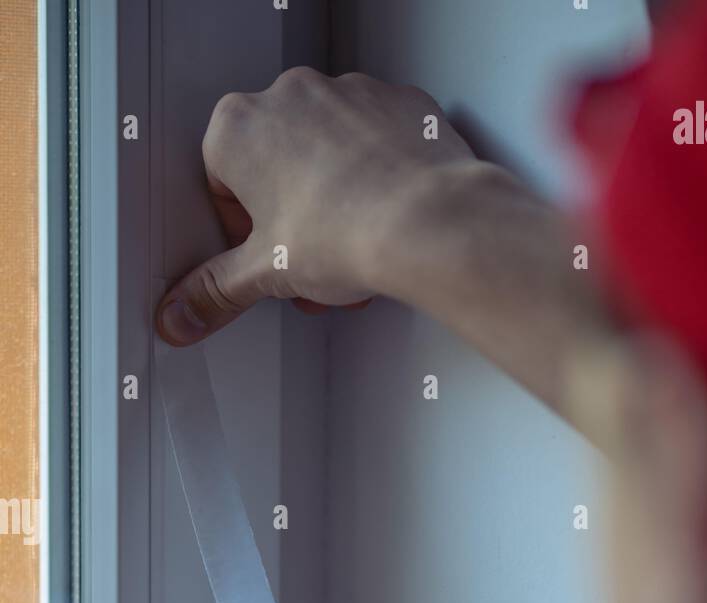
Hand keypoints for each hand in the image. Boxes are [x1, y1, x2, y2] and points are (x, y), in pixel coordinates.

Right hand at [156, 67, 475, 343]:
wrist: (430, 223)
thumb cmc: (348, 233)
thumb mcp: (266, 275)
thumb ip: (216, 292)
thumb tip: (184, 312)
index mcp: (239, 128)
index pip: (220, 181)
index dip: (243, 229)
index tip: (264, 253)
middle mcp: (290, 96)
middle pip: (275, 164)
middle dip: (291, 218)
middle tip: (310, 258)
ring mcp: (346, 93)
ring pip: (327, 151)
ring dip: (334, 197)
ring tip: (353, 245)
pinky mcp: (395, 102)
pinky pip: (376, 138)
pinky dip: (378, 172)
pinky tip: (386, 213)